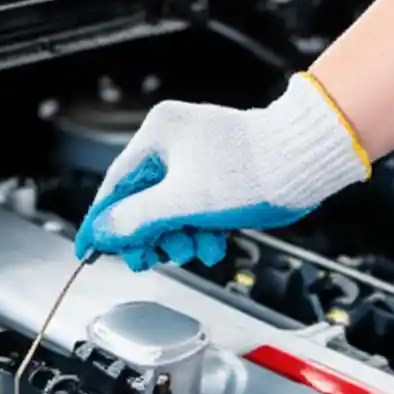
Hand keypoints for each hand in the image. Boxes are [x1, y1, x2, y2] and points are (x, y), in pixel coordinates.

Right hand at [73, 73, 369, 269]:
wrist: (305, 162)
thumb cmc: (251, 169)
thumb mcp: (182, 201)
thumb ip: (136, 220)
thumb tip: (103, 232)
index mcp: (158, 133)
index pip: (115, 184)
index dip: (102, 222)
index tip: (89, 249)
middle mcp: (176, 142)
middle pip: (143, 201)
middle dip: (150, 235)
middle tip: (149, 259)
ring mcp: (199, 159)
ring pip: (171, 211)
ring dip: (180, 237)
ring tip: (195, 248)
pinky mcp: (221, 178)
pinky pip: (196, 211)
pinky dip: (201, 231)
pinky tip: (214, 242)